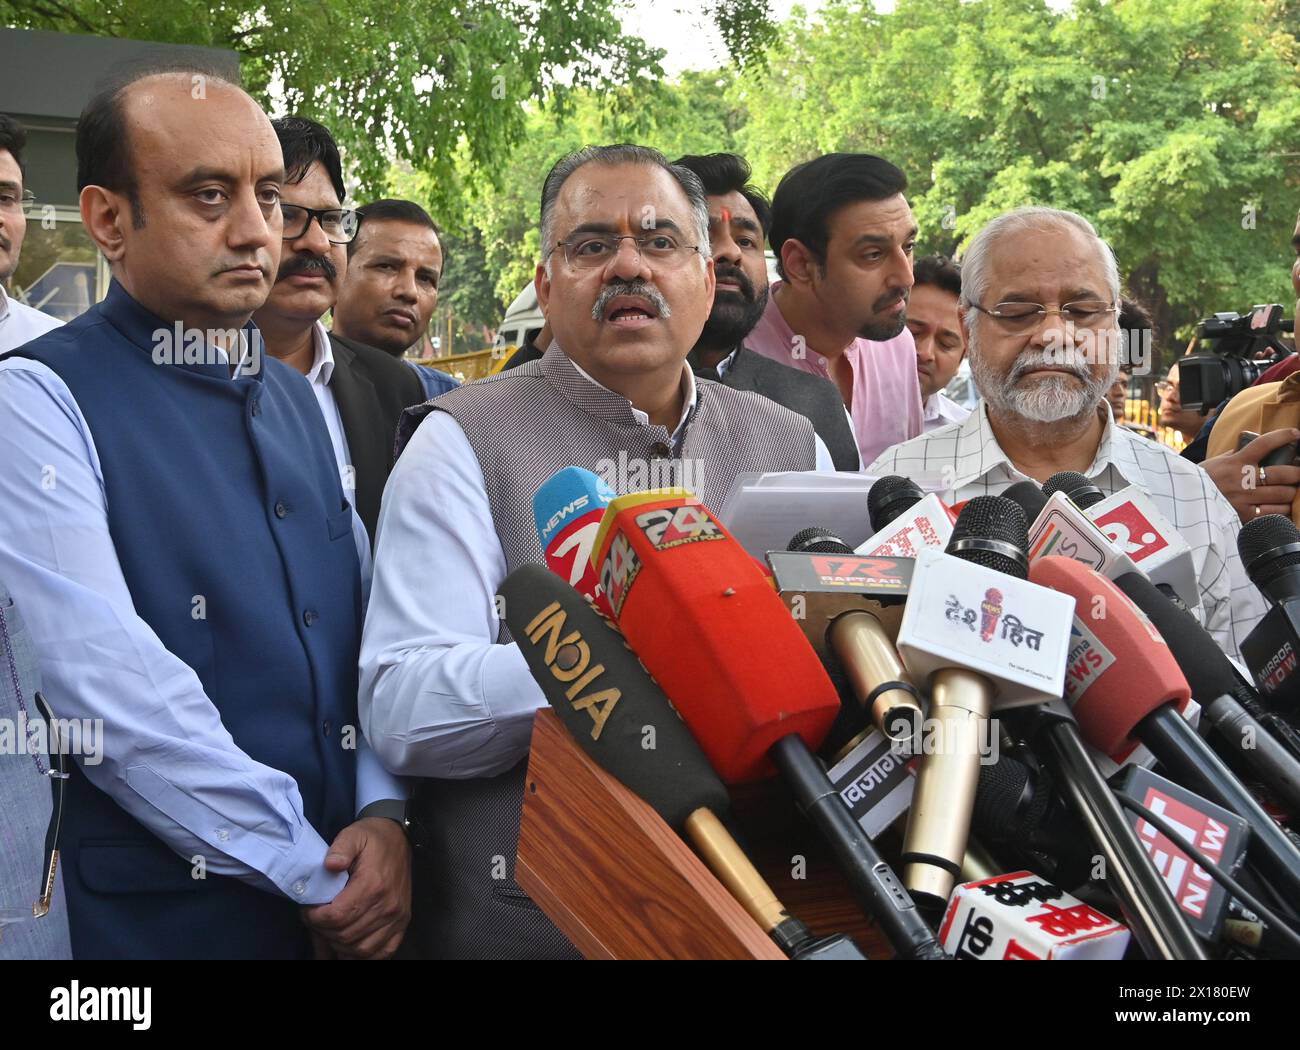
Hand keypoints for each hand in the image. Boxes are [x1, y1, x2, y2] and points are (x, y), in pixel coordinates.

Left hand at [302, 817, 411, 958]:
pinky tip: (350, 946)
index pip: (337, 917)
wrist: (400, 838)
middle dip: (323, 931)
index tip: (307, 909)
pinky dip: (363, 955)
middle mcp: (387, 906)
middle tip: (315, 919)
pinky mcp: (402, 923)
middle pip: (346, 936)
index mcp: (373, 884)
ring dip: (339, 945)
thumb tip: (330, 865)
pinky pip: (382, 953)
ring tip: (330, 930)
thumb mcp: (353, 835)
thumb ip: (340, 848)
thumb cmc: (373, 838)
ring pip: (360, 949)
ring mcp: (397, 917)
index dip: (315, 919)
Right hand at [1201, 428, 1299, 522]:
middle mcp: (1242, 479)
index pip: (1263, 444)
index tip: (1295, 433)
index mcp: (1236, 462)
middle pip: (1282, 474)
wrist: (1184, 502)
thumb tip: (1254, 444)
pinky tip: (1282, 507)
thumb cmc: (1202, 480)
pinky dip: (1282, 510)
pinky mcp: (1244, 515)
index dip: (1283, 437)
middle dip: (1297, 473)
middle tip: (1298, 473)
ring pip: (1282, 495)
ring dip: (1291, 493)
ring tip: (1290, 492)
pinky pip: (1274, 513)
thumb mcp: (1217, 462)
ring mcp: (1244, 498)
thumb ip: (1236, 454)